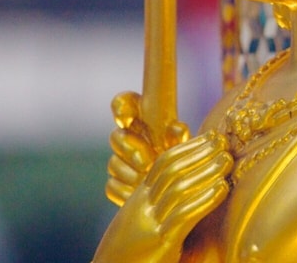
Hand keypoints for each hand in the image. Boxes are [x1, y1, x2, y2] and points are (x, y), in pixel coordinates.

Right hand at [97, 134, 231, 259]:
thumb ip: (158, 207)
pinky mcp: (160, 242)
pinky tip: (221, 189)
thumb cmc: (130, 254)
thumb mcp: (140, 224)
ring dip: (206, 172)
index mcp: (139, 201)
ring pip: (179, 189)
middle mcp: (142, 207)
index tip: (210, 137)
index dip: (188, 148)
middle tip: (222, 142)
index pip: (162, 164)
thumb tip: (181, 192)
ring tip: (227, 161)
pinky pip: (183, 216)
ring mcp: (149, 224)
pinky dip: (204, 200)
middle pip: (172, 171)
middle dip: (199, 153)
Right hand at [106, 91, 188, 205]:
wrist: (180, 192)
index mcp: (145, 122)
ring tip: (147, 180)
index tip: (125, 119)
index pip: (125, 102)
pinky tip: (138, 194)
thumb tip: (177, 128)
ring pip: (114, 164)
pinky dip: (125, 191)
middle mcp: (128, 139)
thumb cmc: (183, 160)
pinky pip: (112, 186)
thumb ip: (179, 138)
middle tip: (145, 161)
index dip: (121, 107)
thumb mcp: (184, 148)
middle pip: (116, 137)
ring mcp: (120, 162)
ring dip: (130, 173)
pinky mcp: (117, 185)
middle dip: (128, 148)